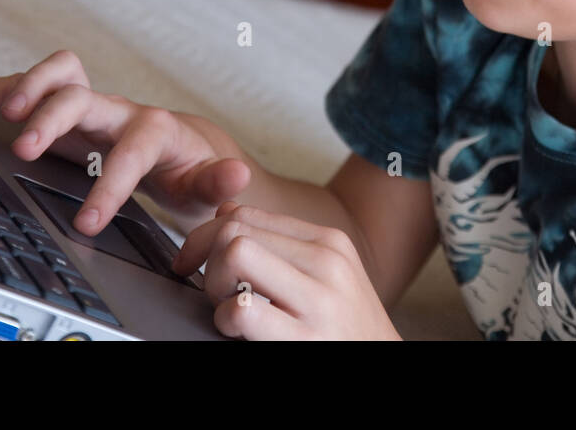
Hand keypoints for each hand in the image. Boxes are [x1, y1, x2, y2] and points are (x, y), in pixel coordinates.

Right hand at [0, 49, 251, 234]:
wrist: (182, 146)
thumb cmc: (191, 166)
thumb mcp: (208, 182)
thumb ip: (219, 183)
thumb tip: (238, 177)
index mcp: (154, 131)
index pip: (131, 151)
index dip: (110, 184)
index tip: (88, 221)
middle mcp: (119, 110)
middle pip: (85, 96)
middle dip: (53, 118)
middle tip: (27, 150)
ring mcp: (91, 106)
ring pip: (59, 74)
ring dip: (26, 87)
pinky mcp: (67, 109)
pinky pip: (34, 86)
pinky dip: (5, 90)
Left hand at [173, 202, 401, 339]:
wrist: (382, 364)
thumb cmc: (346, 328)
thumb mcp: (326, 275)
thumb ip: (278, 244)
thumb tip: (225, 212)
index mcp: (327, 242)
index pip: (245, 214)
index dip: (204, 236)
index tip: (193, 262)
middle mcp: (326, 262)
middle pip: (234, 229)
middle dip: (207, 259)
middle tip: (217, 292)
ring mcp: (318, 299)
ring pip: (235, 254)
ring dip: (215, 286)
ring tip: (229, 309)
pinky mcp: (306, 338)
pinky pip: (242, 308)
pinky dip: (226, 319)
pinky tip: (239, 331)